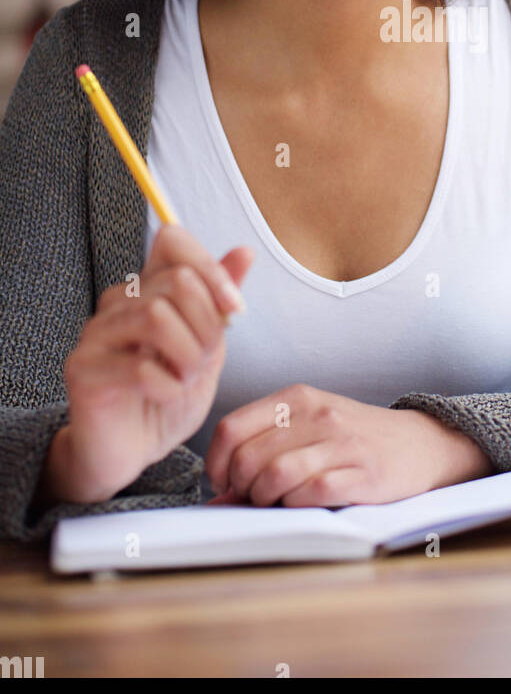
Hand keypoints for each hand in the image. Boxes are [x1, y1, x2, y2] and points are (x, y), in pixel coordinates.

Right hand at [52, 224, 254, 503]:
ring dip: (189, 357)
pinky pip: (139, 367)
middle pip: (177, 282)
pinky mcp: (82, 370)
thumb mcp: (209, 346)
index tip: (235, 310)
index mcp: (149, 289)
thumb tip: (244, 252)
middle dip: (208, 325)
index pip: (173, 240)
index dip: (211, 268)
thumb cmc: (169, 397)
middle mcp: (118, 302)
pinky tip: (166, 397)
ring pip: (156, 317)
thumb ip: (220, 301)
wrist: (131, 453)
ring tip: (187, 379)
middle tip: (206, 360)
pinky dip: (169, 387)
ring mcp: (96, 333)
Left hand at [204, 384, 494, 507]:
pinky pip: (312, 492)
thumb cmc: (353, 438)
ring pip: (275, 475)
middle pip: (249, 457)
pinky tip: (303, 503)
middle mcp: (318, 414)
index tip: (224, 484)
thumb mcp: (308, 428)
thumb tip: (216, 499)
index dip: (216, 464)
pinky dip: (297, 505)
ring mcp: (342, 443)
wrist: (419, 444)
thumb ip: (262, 450)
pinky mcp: (364, 473)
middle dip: (241, 488)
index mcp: (297, 398)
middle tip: (253, 498)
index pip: (231, 428)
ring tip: (276, 503)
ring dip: (265, 499)